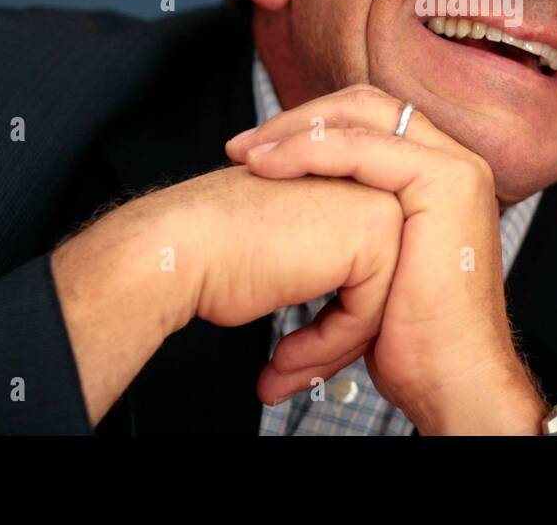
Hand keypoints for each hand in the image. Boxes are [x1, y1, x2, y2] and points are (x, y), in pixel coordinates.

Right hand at [53, 165, 401, 425]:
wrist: (178, 247)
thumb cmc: (213, 249)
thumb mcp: (286, 249)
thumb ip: (324, 259)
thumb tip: (347, 308)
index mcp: (348, 183)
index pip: (363, 271)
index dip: (327, 322)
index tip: (287, 353)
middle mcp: (369, 185)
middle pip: (375, 287)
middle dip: (331, 341)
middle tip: (284, 371)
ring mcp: (377, 203)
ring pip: (378, 304)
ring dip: (326, 350)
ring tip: (280, 370)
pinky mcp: (373, 233)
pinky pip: (369, 312)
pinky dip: (328, 345)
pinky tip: (283, 357)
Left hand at [226, 85, 548, 434]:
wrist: (452, 379)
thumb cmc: (413, 338)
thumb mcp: (374, 266)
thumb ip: (349, 226)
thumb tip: (290, 212)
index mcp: (438, 173)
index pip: (368, 120)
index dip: (309, 125)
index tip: (254, 151)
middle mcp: (452, 161)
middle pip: (365, 105)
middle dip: (296, 119)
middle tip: (241, 147)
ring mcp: (454, 168)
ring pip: (362, 116)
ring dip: (294, 130)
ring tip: (245, 155)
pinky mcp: (445, 183)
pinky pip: (364, 149)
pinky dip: (310, 150)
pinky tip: (270, 165)